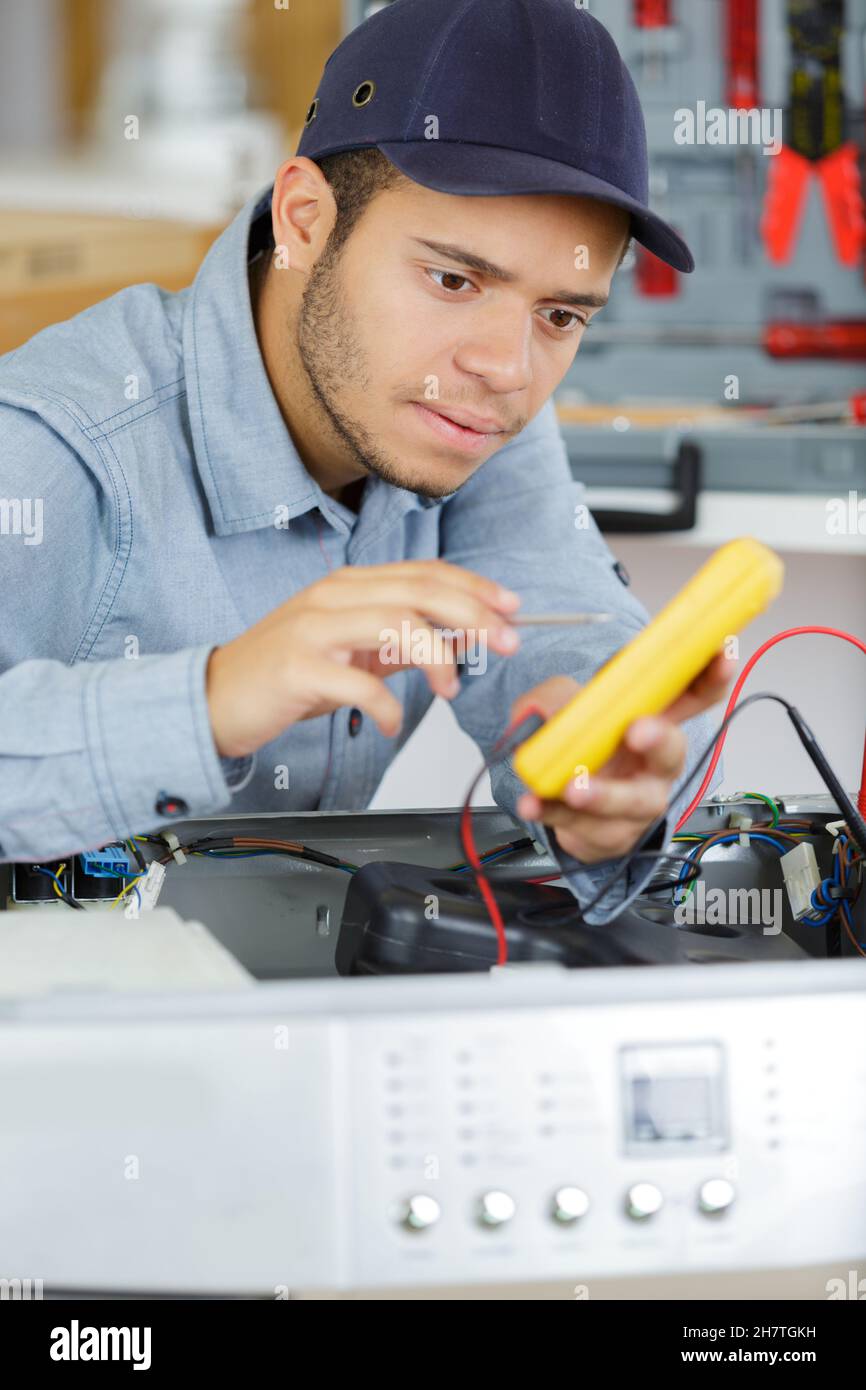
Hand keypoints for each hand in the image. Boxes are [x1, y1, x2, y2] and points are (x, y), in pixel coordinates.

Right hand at [206, 559, 520, 757]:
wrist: (215, 698)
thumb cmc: (287, 675)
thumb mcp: (354, 651)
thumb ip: (403, 641)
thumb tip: (460, 637)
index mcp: (350, 586)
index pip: (425, 573)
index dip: (474, 587)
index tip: (511, 608)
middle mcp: (333, 596)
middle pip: (419, 591)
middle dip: (473, 614)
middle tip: (506, 642)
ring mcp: (314, 629)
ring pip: (396, 622)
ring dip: (436, 656)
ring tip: (449, 689)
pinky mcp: (298, 667)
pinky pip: (359, 683)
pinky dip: (386, 706)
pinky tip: (390, 724)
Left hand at [513, 651, 732, 864]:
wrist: (566, 804)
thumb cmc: (584, 747)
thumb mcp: (565, 707)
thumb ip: (555, 698)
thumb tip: (542, 710)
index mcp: (657, 722)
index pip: (696, 696)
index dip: (713, 675)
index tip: (719, 654)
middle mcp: (656, 765)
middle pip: (672, 752)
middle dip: (658, 740)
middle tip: (638, 731)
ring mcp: (637, 804)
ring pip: (631, 801)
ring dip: (604, 793)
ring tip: (575, 787)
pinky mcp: (610, 833)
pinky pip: (582, 825)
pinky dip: (553, 812)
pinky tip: (533, 804)